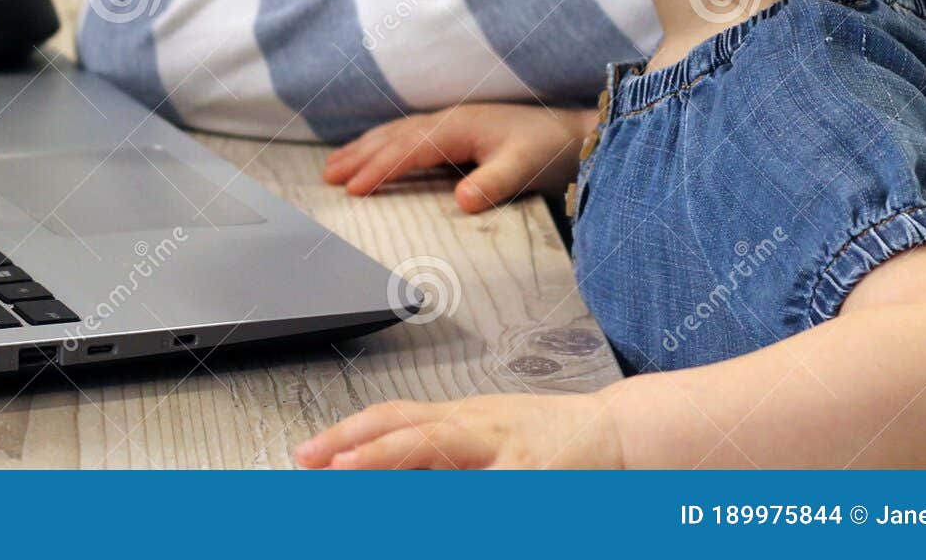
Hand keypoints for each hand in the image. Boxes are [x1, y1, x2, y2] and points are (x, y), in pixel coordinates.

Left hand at [294, 392, 624, 468]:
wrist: (619, 434)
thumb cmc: (550, 441)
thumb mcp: (488, 439)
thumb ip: (442, 455)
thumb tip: (383, 469)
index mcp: (462, 418)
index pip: (392, 418)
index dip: (346, 434)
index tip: (307, 455)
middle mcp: (476, 426)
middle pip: (404, 429)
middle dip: (353, 448)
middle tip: (313, 466)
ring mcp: (503, 449)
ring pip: (434, 450)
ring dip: (388, 461)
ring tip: (348, 473)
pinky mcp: (531, 474)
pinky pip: (484, 491)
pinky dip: (456, 499)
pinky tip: (439, 507)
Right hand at [322, 103, 593, 212]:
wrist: (572, 132)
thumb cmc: (548, 149)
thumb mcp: (525, 168)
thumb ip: (493, 184)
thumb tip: (461, 202)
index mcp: (458, 128)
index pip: (408, 150)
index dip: (379, 169)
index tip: (353, 189)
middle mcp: (448, 120)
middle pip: (393, 137)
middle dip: (359, 156)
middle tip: (327, 177)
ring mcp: (450, 122)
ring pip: (396, 133)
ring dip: (364, 148)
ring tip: (334, 165)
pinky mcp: (455, 130)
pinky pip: (408, 135)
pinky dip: (383, 143)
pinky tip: (374, 151)